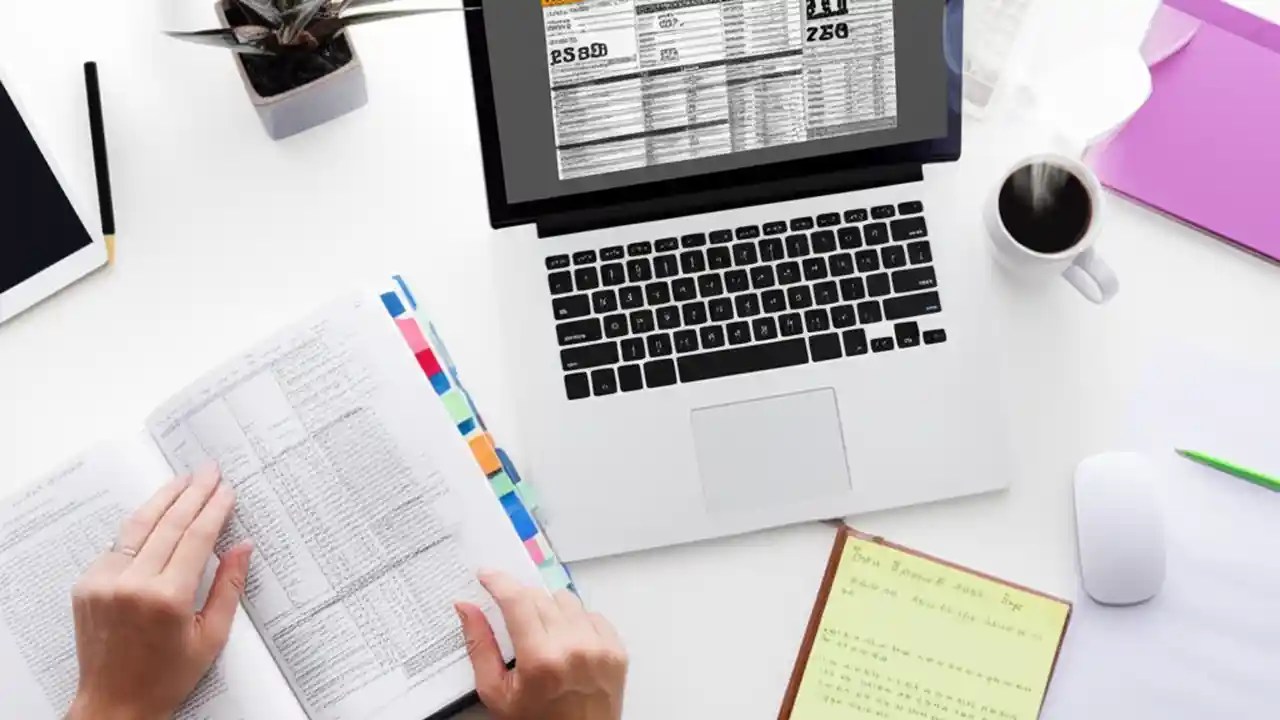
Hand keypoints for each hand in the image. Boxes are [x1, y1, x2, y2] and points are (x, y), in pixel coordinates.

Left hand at [67, 464, 252, 719]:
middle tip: (209, 471)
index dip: (214, 509)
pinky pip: (118, 545)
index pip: (196, 537)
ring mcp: (105, 582)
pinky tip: (155, 512)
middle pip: (169, 524)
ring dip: (163, 499)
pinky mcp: (87, 585)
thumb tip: (244, 545)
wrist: (113, 704)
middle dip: (193, 494)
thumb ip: (228, 586)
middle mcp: (132, 585)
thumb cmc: (166, 677)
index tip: (226, 490)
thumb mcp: (211, 636)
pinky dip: (139, 525)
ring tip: (183, 479)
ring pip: (138, 526)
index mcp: (167, 599)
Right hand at [456, 571, 627, 719]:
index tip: (488, 575)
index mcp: (540, 659)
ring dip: (549, 609)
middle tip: (513, 621)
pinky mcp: (616, 650)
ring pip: (566, 600)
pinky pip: (592, 614)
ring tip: (542, 635)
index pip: (517, 601)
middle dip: (521, 602)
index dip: (499, 582)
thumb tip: (466, 608)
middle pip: (540, 597)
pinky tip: (566, 642)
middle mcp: (574, 648)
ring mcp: (599, 648)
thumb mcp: (496, 692)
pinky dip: (576, 622)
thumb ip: (480, 647)